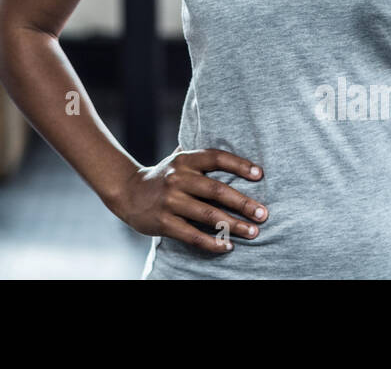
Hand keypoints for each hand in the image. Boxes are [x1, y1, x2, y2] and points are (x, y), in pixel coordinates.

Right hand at [109, 148, 266, 254]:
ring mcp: (170, 201)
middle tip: (263, 213)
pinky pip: (192, 235)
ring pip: (208, 215)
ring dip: (233, 225)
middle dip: (243, 203)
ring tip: (253, 232)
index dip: (238, 165)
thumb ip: (200, 156)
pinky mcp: (163, 222)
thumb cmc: (162, 177)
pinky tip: (227, 246)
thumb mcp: (177, 160)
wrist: (127, 192)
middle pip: (216, 190)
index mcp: (184, 160)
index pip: (216, 158)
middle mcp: (177, 178)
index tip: (260, 175)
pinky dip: (212, 242)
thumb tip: (233, 146)